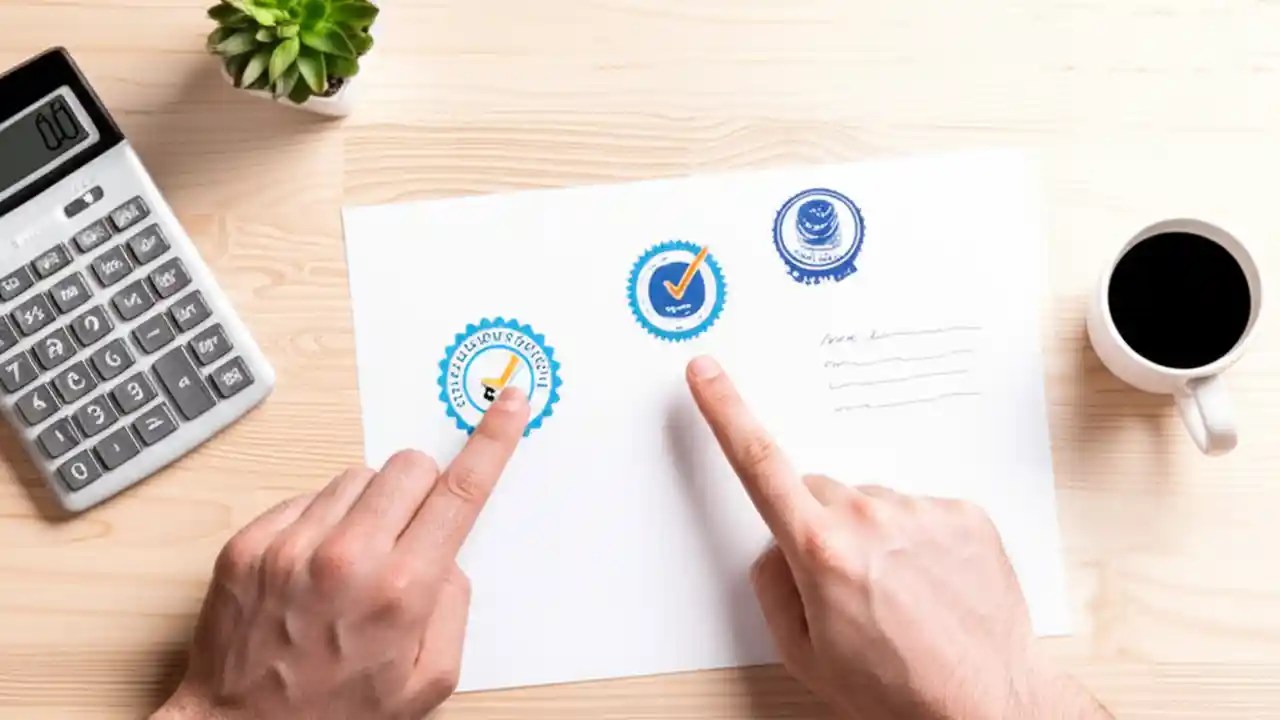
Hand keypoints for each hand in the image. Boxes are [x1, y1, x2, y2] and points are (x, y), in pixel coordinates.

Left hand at [152, 388, 529, 719]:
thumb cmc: (333, 714)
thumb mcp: (426, 682)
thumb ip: (453, 608)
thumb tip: (446, 556)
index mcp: (402, 590)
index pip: (461, 492)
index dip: (493, 440)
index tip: (510, 403)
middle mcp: (346, 557)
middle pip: (408, 466)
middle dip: (421, 488)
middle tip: (409, 533)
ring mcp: (291, 546)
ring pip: (355, 476)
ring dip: (367, 506)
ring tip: (351, 563)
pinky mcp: (249, 544)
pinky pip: (304, 498)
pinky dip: (317, 523)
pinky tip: (311, 570)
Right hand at [685, 357, 1109, 719]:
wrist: (986, 703)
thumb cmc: (897, 690)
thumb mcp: (804, 653)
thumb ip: (772, 586)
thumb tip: (776, 547)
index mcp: (820, 550)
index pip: (758, 464)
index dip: (726, 412)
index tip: (707, 374)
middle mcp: (869, 518)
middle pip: (817, 493)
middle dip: (817, 526)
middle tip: (844, 585)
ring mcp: (921, 511)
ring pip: (870, 504)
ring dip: (872, 536)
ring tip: (898, 595)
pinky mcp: (963, 513)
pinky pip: (918, 512)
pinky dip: (916, 541)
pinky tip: (930, 584)